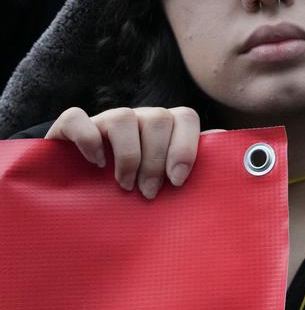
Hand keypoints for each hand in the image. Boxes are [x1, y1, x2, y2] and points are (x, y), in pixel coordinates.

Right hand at [44, 106, 202, 198]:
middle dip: (156, 160)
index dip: (186, 146)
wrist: (81, 188)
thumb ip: (193, 169)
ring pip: (124, 117)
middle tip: (148, 192)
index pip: (186, 117)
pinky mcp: (71, 127)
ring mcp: (105, 120)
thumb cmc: (137, 188)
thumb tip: (227, 159)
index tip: (178, 180)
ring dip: (128, 155)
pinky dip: (88, 140)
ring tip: (125, 185)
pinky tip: (95, 163)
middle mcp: (139, 119)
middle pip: (158, 119)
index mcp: (166, 128)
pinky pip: (77, 118)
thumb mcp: (166, 182)